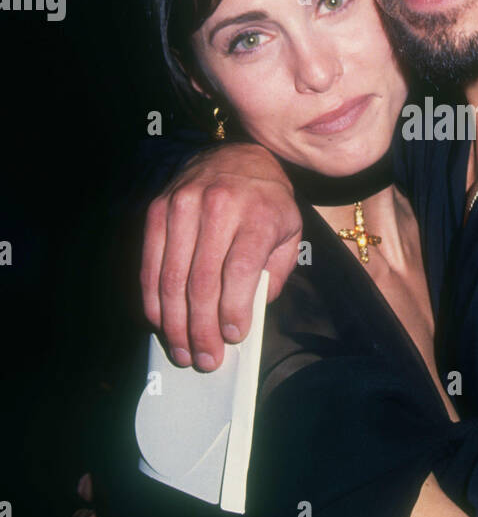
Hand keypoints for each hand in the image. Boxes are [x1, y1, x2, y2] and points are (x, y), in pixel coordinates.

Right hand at [141, 143, 300, 369]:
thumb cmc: (268, 204)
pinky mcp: (157, 210)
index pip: (239, 271)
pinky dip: (152, 299)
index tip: (233, 338)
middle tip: (205, 360)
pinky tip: (160, 322)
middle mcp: (217, 207)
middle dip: (201, 328)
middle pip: (201, 281)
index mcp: (258, 214)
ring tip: (183, 351)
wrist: (238, 156)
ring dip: (174, 322)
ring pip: (171, 277)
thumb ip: (274, 273)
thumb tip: (248, 314)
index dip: (233, 311)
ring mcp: (182, 206)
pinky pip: (149, 263)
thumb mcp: (289, 232)